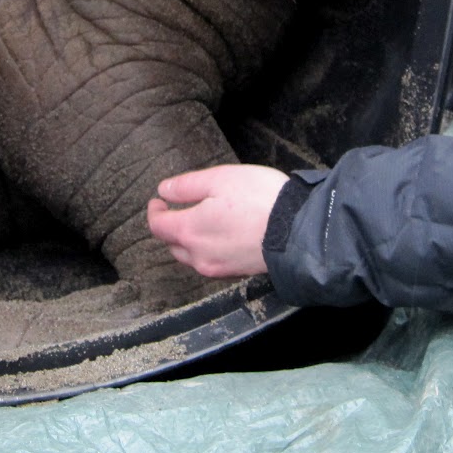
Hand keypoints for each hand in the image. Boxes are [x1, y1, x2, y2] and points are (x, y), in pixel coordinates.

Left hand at [146, 164, 287, 278]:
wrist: (297, 231)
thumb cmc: (259, 199)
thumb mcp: (220, 178)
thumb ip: (187, 186)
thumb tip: (164, 191)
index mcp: (189, 231)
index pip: (158, 226)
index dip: (155, 212)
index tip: (158, 201)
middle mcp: (199, 256)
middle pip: (173, 244)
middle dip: (171, 227)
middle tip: (177, 210)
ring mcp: (218, 268)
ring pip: (192, 257)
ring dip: (189, 241)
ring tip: (199, 223)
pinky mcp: (236, 273)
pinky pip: (212, 263)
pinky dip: (208, 250)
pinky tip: (222, 236)